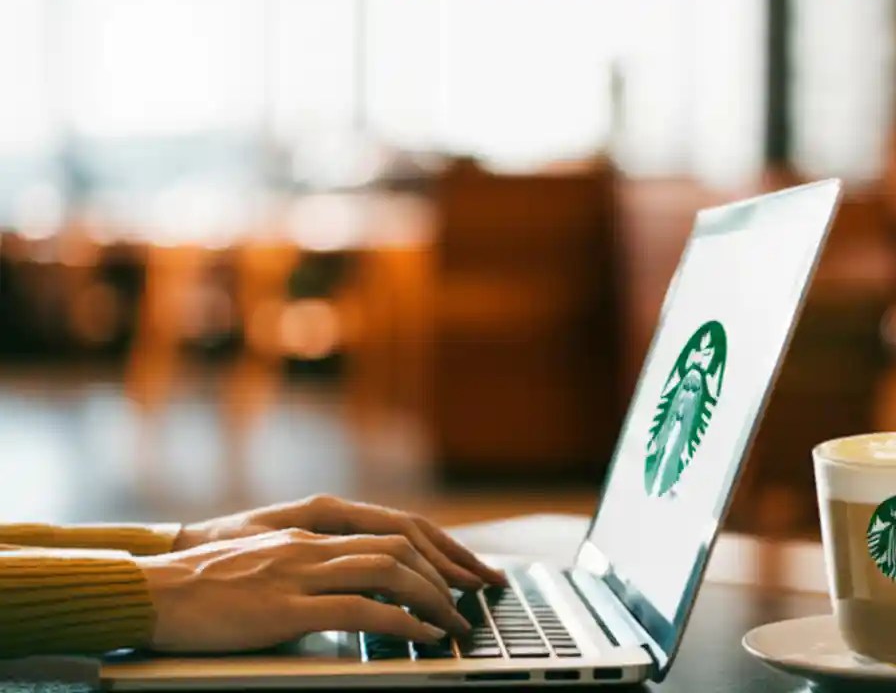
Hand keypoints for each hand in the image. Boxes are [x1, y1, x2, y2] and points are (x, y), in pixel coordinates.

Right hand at [173, 495, 503, 589]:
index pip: (394, 529)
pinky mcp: (286, 606)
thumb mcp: (268, 565)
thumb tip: (353, 591)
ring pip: (388, 570)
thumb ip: (311, 569)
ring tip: (454, 621)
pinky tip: (419, 636)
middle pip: (402, 544)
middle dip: (447, 570)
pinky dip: (400, 622)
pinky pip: (359, 609)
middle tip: (475, 596)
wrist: (150, 591)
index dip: (438, 548)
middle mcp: (313, 543)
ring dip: (432, 596)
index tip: (467, 571)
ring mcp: (300, 572)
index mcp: (311, 532)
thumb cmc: (204, 586)